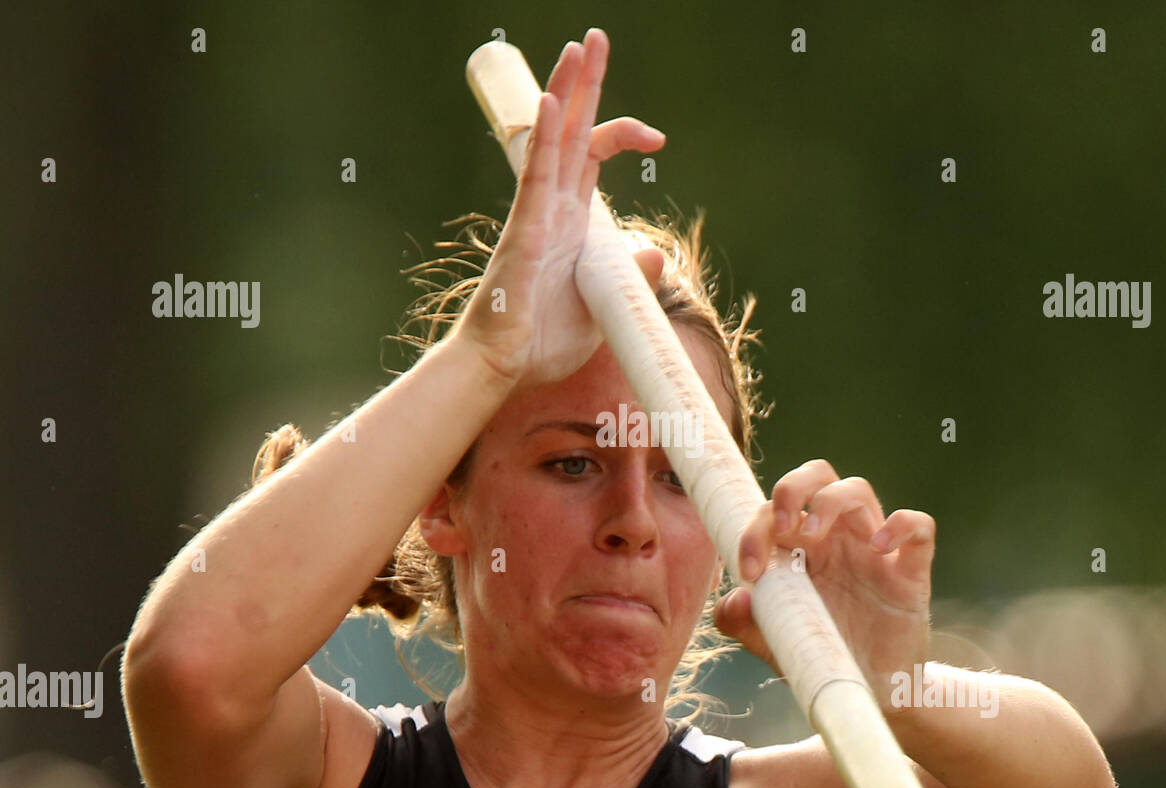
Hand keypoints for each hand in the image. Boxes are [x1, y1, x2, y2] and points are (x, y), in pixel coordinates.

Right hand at [455, 28, 667, 386]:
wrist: (503, 369)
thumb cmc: (541, 343)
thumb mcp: (602, 306)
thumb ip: (628, 277)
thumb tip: (657, 253)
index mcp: (570, 221)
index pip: (594, 157)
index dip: (624, 136)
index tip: (659, 139)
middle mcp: (552, 208)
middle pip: (572, 130)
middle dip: (587, 83)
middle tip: (596, 38)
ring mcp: (536, 215)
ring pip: (553, 139)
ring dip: (568, 90)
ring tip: (581, 46)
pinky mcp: (525, 230)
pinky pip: (537, 175)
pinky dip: (547, 137)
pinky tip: (556, 101)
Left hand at [712, 460, 934, 705]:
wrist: (871, 693)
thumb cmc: (822, 656)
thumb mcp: (775, 643)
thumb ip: (745, 623)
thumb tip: (733, 598)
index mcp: (799, 549)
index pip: (773, 510)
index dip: (755, 528)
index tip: (750, 570)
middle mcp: (834, 538)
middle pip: (817, 477)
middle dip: (793, 486)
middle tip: (780, 523)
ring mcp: (873, 550)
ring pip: (857, 489)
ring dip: (830, 501)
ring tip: (813, 535)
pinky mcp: (910, 572)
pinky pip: (919, 526)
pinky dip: (901, 526)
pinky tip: (880, 549)